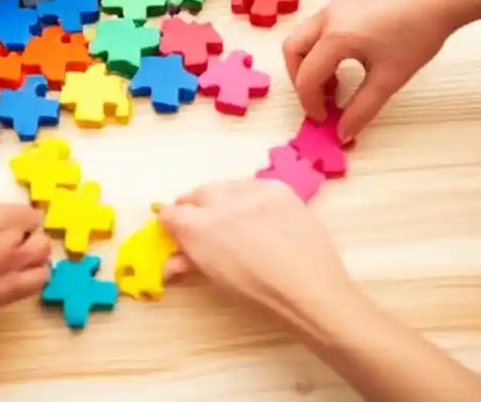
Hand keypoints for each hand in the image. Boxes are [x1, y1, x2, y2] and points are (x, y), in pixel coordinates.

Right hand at [0, 188, 49, 401]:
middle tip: (9, 240)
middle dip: (28, 236)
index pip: (26, 214)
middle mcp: (2, 245)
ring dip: (34, 258)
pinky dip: (31, 279)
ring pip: (42, 262)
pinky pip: (32, 287)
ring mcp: (1, 275)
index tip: (8, 221)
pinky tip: (13, 278)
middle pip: (38, 237)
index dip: (18, 217)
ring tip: (14, 260)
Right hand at [159, 180, 354, 320]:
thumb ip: (189, 261)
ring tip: (236, 221)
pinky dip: (250, 198)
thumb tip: (171, 260)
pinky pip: (252, 186)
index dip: (171, 224)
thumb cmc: (259, 294)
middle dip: (195, 208)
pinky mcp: (276, 186)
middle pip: (196, 194)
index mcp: (199, 228)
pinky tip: (260, 217)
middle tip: (204, 226)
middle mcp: (221, 202)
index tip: (177, 232)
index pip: (170, 213)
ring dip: (222, 201)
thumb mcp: (217, 279)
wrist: (310, 287)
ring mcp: (251, 190)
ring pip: (225, 187)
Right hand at [283, 0, 462, 140]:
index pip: (307, 77)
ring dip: (311, 63)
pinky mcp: (347, 0)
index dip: (311, 104)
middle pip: (293, 51)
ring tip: (336, 84)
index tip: (325, 120)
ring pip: (305, 36)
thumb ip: (362, 109)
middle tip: (320, 101)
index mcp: (335, 37)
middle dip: (300, 80)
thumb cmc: (418, 33)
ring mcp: (336, 5)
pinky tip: (349, 61)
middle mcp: (328, 17)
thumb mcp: (389, 78)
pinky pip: (320, 27)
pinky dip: (322, 48)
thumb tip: (344, 133)